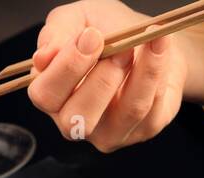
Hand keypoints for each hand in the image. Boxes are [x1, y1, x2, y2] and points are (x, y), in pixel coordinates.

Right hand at [28, 2, 187, 151]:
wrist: (149, 38)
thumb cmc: (107, 31)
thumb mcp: (77, 19)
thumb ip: (58, 31)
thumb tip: (43, 57)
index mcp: (53, 94)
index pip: (45, 95)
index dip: (67, 68)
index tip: (90, 37)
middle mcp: (78, 121)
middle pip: (80, 117)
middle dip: (102, 79)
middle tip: (120, 47)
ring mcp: (112, 132)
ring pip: (127, 112)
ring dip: (140, 73)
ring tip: (147, 39)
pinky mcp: (144, 130)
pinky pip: (153, 107)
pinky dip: (158, 72)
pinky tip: (161, 46)